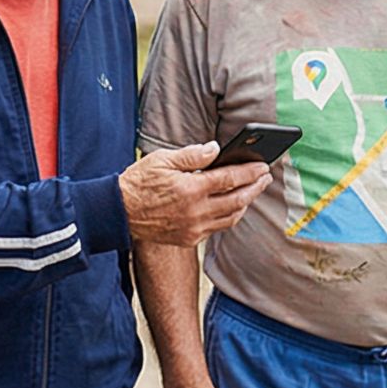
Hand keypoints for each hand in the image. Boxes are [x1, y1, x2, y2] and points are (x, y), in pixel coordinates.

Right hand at [119, 141, 272, 244]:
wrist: (120, 212)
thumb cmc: (138, 182)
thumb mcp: (162, 159)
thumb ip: (191, 155)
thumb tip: (215, 149)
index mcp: (191, 188)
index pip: (229, 178)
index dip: (249, 171)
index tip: (262, 165)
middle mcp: (197, 211)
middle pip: (237, 199)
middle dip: (255, 187)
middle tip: (265, 177)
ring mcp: (195, 227)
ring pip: (231, 216)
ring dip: (246, 203)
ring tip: (252, 191)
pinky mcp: (190, 238)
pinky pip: (217, 227)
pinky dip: (229, 215)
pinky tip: (231, 207)